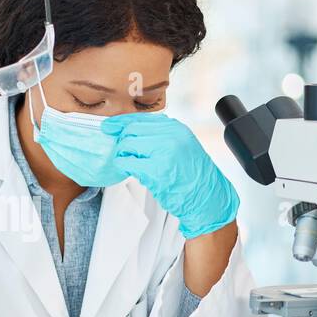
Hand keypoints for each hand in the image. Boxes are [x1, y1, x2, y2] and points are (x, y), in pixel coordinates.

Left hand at [103, 113, 238, 238]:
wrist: (208, 198)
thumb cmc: (192, 176)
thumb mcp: (182, 146)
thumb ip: (161, 136)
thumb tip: (130, 131)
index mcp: (177, 128)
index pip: (141, 118)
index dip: (121, 122)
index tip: (109, 126)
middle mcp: (172, 136)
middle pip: (131, 130)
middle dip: (122, 142)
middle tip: (124, 154)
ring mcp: (165, 151)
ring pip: (127, 145)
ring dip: (122, 155)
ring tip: (130, 165)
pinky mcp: (157, 170)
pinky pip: (127, 163)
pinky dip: (123, 166)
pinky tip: (130, 171)